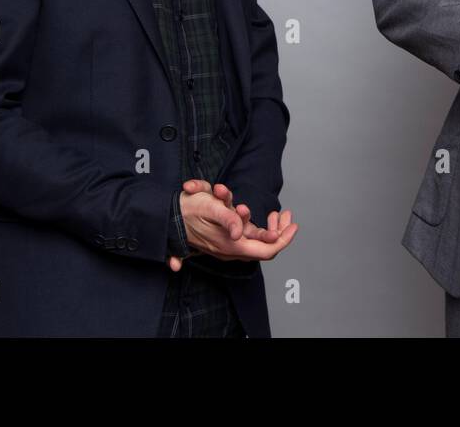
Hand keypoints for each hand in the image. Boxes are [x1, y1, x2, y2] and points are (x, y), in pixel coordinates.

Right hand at [168, 179, 296, 271]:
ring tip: (274, 212)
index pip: (267, 250)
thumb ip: (227, 219)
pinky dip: (249, 221)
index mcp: (231, 245)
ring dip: (264, 223)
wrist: (165, 218)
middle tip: (286, 215)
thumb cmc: (188, 210)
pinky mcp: (223, 237)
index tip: (294, 225)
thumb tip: (239, 233)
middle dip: (279, 230)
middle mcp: (231, 248)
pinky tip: (247, 208)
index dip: (283, 239)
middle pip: (264, 245)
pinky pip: (243, 233)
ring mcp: (227, 243)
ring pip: (254, 237)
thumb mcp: (210, 209)